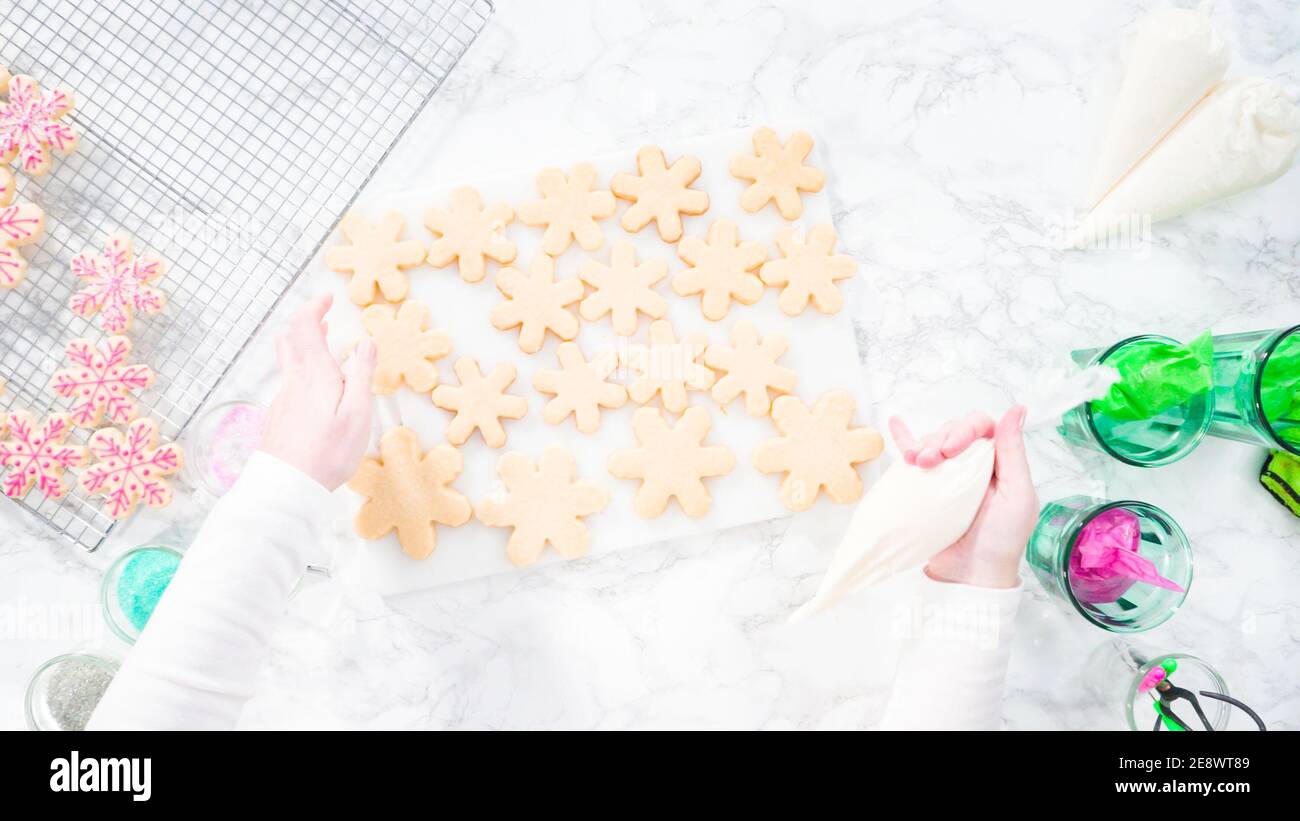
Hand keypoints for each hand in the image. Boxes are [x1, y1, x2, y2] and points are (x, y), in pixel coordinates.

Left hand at [260, 293, 375, 489]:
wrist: (288, 488)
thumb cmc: (327, 453)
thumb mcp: (357, 413)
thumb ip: (361, 374)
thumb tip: (366, 342)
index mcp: (314, 374)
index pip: (304, 326)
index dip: (314, 307)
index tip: (327, 299)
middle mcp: (292, 382)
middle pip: (289, 341)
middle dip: (305, 326)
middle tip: (323, 321)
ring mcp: (281, 401)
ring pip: (287, 364)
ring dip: (303, 350)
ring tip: (321, 352)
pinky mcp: (277, 419)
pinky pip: (288, 387)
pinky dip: (301, 377)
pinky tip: (315, 395)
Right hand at [888, 406, 1037, 588]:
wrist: (969, 575)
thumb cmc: (1001, 541)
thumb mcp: (1018, 495)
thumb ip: (1014, 453)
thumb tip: (1018, 409)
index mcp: (999, 462)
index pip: (981, 427)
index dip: (964, 430)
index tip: (951, 450)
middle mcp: (974, 463)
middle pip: (953, 431)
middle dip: (939, 440)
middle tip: (930, 461)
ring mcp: (949, 474)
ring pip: (933, 442)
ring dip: (921, 444)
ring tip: (914, 462)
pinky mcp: (926, 486)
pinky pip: (914, 455)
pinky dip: (905, 438)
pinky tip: (897, 424)